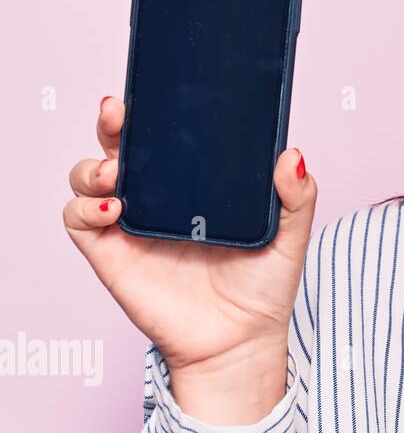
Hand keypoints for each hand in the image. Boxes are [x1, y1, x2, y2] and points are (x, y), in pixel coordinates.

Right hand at [63, 95, 317, 422]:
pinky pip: (78, 219)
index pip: (167, 135)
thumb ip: (296, 196)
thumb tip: (292, 154)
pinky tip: (115, 209)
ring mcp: (131, 223)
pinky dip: (85, 207)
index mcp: (197, 182)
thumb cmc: (263, 286)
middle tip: (119, 112)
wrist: (241, 342)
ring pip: (89, 176)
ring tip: (118, 174)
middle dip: (113, 122)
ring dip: (94, 165)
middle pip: (120, 145)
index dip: (155, 110)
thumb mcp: (291, 234)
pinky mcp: (110, 253)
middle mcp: (159, 196)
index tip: (155, 90)